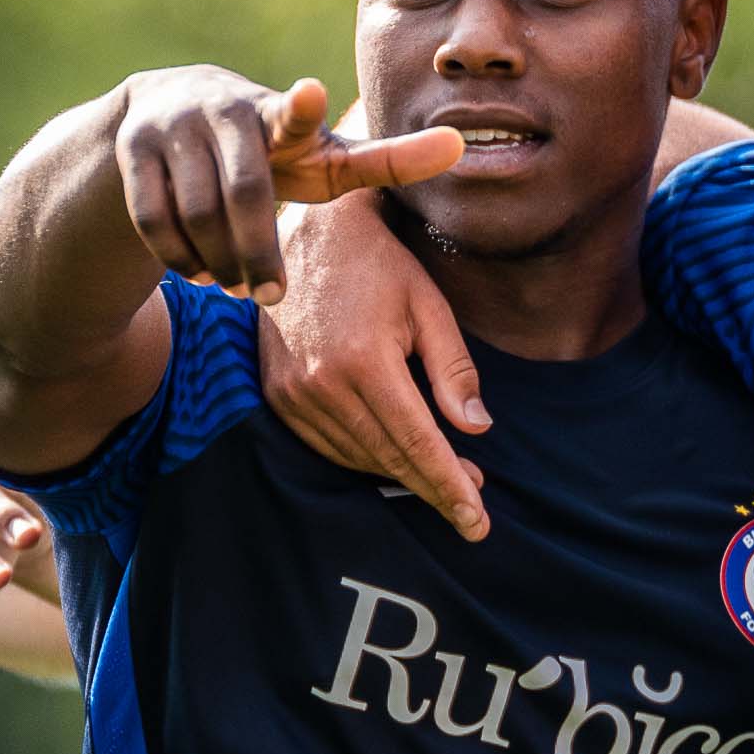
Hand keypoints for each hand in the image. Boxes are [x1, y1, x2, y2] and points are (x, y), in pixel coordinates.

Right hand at [114, 67, 463, 305]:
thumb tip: (461, 144)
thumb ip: (385, 160)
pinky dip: (178, 255)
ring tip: (236, 287)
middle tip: (271, 296)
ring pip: (195, 213)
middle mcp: (225, 110)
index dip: (304, 110)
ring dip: (218, 259)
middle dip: (258, 252)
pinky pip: (152, 219)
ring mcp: (173, 125)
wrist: (163, 120)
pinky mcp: (132, 148)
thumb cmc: (272, 151)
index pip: (297, 114)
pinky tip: (199, 272)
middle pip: (245, 195)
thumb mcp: (324, 159)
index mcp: (283, 116)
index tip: (313, 92)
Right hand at [260, 193, 491, 540]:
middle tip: (472, 513)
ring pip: (357, 458)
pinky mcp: (276, 394)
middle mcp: (323, 384)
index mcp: (365, 361)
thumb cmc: (378, 265)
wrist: (304, 233)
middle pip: (388, 459)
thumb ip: (453, 370)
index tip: (477, 521)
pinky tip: (394, 460)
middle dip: (434, 490)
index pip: (417, 443)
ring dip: (401, 477)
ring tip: (446, 483)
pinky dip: (363, 459)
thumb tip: (476, 429)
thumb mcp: (429, 306)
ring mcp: (293, 393)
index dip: (450, 486)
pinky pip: (325, 445)